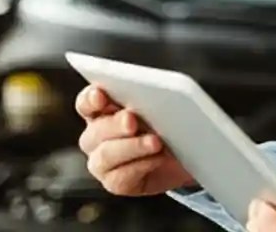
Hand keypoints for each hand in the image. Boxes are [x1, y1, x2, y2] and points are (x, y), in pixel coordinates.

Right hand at [76, 84, 194, 195]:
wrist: (188, 154)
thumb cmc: (171, 123)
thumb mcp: (163, 105)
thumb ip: (149, 97)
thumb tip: (152, 93)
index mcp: (103, 110)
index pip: (87, 103)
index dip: (90, 98)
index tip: (100, 95)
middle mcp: (97, 136)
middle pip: (95, 130)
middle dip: (114, 124)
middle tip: (132, 119)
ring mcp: (103, 162)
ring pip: (105, 156)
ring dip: (131, 147)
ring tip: (155, 142)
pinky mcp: (116, 182)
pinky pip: (120, 178)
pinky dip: (141, 166)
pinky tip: (158, 158)